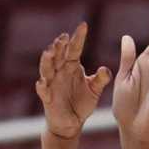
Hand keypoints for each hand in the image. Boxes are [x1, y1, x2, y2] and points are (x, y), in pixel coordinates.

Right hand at [35, 23, 110, 139]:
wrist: (71, 124)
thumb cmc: (81, 104)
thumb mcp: (94, 91)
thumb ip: (101, 79)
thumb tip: (106, 69)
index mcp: (72, 65)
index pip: (74, 48)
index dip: (78, 37)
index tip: (84, 25)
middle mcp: (60, 71)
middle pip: (58, 54)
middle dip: (60, 45)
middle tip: (63, 37)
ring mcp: (52, 83)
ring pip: (47, 68)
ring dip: (47, 59)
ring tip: (50, 52)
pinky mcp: (47, 97)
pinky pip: (42, 90)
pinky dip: (42, 86)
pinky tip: (43, 82)